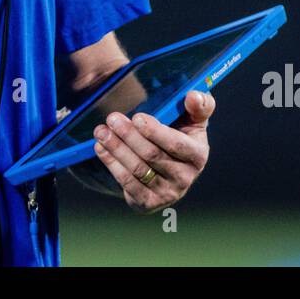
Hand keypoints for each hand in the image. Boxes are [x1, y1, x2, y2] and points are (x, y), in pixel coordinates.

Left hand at [92, 90, 213, 212]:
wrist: (168, 168)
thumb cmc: (180, 134)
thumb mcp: (193, 120)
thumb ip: (199, 105)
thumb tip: (193, 95)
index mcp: (198, 155)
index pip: (176, 144)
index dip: (155, 132)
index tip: (136, 117)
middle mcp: (186, 178)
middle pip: (152, 155)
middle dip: (129, 135)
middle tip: (112, 118)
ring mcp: (167, 193)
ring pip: (137, 169)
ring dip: (116, 148)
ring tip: (101, 131)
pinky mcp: (148, 202)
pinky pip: (127, 182)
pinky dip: (111, 164)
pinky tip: (100, 148)